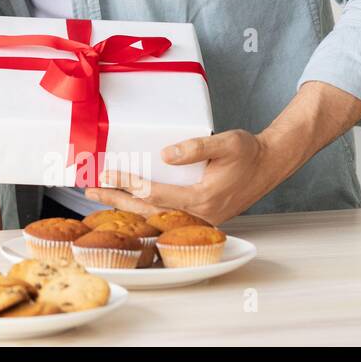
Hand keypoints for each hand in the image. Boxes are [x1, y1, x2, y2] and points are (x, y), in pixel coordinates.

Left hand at [85, 129, 277, 224]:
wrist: (270, 165)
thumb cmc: (248, 152)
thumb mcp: (226, 142)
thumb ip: (196, 148)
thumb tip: (166, 154)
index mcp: (203, 198)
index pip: (155, 194)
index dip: (128, 183)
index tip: (106, 173)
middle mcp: (200, 214)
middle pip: (148, 211)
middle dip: (116, 200)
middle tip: (90, 189)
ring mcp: (200, 218)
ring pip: (155, 216)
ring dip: (125, 206)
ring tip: (99, 195)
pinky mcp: (200, 216)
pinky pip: (165, 215)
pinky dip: (142, 209)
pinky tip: (126, 200)